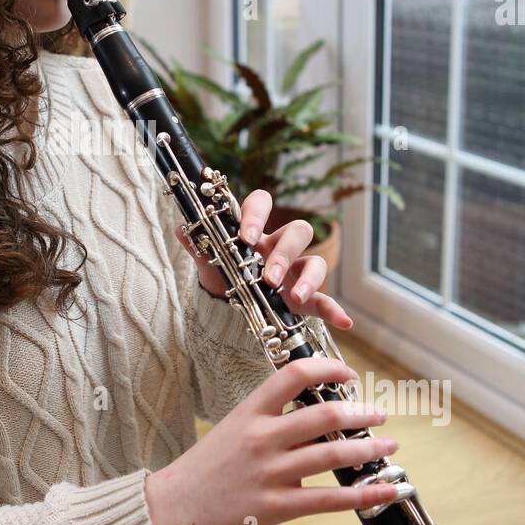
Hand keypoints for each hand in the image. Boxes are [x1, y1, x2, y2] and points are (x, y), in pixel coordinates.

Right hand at [144, 357, 396, 524]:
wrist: (172, 507)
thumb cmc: (205, 467)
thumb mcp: (232, 427)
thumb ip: (270, 416)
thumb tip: (315, 407)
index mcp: (250, 412)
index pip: (295, 375)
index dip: (329, 368)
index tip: (349, 374)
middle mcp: (262, 438)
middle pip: (324, 414)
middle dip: (361, 412)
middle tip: (379, 414)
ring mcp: (270, 473)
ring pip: (333, 454)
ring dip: (369, 447)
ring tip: (388, 445)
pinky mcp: (276, 507)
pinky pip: (329, 499)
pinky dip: (365, 494)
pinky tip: (387, 489)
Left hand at [174, 187, 352, 330]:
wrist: (229, 310)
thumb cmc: (224, 277)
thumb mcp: (210, 263)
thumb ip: (200, 246)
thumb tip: (181, 227)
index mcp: (256, 232)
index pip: (262, 204)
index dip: (257, 214)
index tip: (247, 236)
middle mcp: (280, 247)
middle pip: (297, 231)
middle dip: (285, 253)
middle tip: (269, 277)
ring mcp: (296, 272)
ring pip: (315, 261)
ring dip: (308, 278)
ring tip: (293, 298)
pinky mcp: (307, 299)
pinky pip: (326, 300)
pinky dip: (335, 310)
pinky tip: (343, 321)